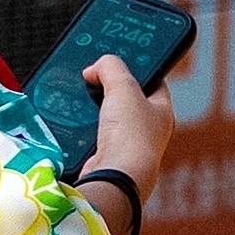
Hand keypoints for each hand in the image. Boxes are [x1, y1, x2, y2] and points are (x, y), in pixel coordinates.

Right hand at [83, 55, 173, 206]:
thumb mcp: (123, 86)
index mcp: (161, 111)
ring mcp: (125, 146)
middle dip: (109, 87)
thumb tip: (95, 68)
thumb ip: (111, 66)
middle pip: (126, 98)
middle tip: (94, 75)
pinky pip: (91, 135)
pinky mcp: (105, 158)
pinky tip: (73, 121)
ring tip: (80, 96)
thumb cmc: (130, 136)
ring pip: (106, 117)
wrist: (115, 178)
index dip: (139, 66)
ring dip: (92, 108)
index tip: (123, 56)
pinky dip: (81, 128)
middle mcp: (147, 130)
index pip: (153, 80)